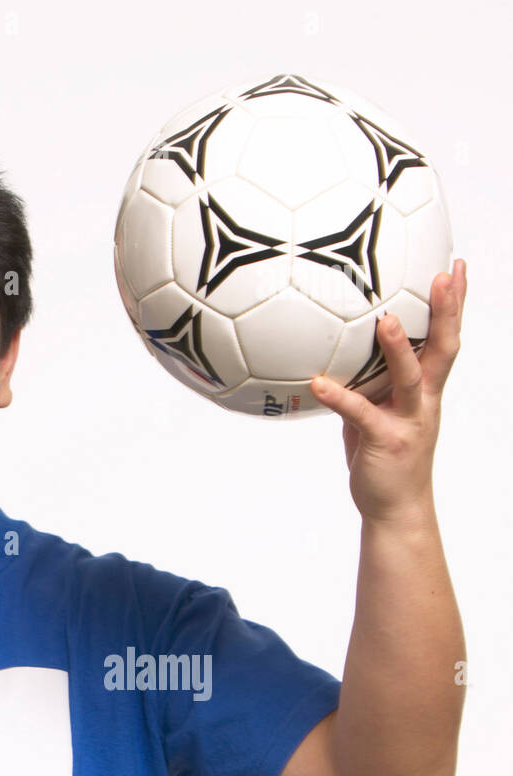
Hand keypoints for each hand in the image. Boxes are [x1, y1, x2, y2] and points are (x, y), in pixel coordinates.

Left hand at [309, 259, 465, 525]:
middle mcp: (424, 400)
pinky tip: (318, 382)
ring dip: (399, 349)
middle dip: (446, 312)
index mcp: (425, 390)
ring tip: (387, 320)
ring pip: (410, 379)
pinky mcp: (386, 442)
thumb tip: (336, 347)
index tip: (455, 268)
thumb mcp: (377, 409)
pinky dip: (339, 397)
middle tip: (445, 276)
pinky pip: (361, 415)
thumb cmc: (383, 455)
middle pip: (443, 349)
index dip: (453, 305)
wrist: (395, 507)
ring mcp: (409, 420)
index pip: (444, 339)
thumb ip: (367, 380)